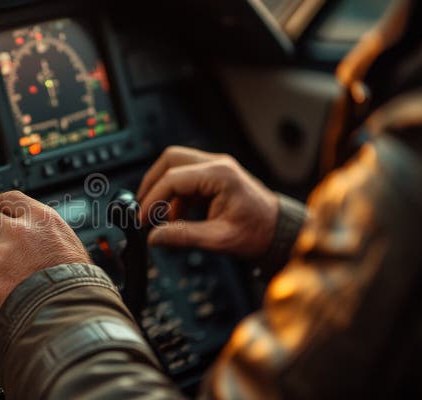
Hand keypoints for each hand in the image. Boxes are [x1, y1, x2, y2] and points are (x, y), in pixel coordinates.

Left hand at [0, 191, 90, 311]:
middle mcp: (19, 232)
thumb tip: (26, 228)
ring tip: (5, 273)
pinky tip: (0, 289)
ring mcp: (2, 255)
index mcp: (42, 219)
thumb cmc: (77, 281)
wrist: (72, 310)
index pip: (10, 199)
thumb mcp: (68, 242)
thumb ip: (42, 231)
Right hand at [137, 146, 278, 257]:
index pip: (173, 179)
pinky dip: (173, 194)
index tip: (142, 219)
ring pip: (175, 165)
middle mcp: (217, 164)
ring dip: (162, 188)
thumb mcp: (219, 239)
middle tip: (144, 210)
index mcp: (220, 175)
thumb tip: (154, 236)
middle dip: (152, 184)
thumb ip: (183, 236)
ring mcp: (215, 167)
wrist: (279, 231)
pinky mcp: (213, 176)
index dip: (153, 199)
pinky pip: (184, 177)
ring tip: (158, 215)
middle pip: (170, 160)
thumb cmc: (258, 232)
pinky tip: (174, 216)